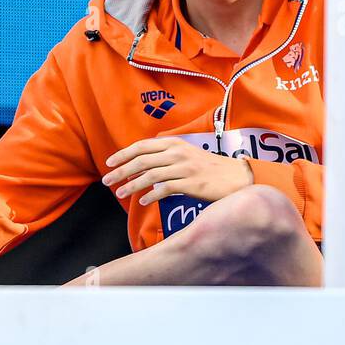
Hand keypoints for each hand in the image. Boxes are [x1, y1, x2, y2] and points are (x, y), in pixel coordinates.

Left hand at [102, 136, 253, 204]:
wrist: (237, 176)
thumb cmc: (208, 168)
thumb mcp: (186, 154)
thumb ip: (164, 157)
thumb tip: (139, 167)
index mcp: (174, 143)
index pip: (141, 146)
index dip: (123, 154)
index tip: (109, 163)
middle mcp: (177, 153)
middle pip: (141, 161)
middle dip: (120, 171)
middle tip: (107, 181)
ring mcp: (185, 168)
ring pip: (150, 175)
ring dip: (131, 186)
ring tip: (120, 194)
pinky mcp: (192, 183)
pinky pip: (165, 189)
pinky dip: (151, 196)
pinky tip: (142, 202)